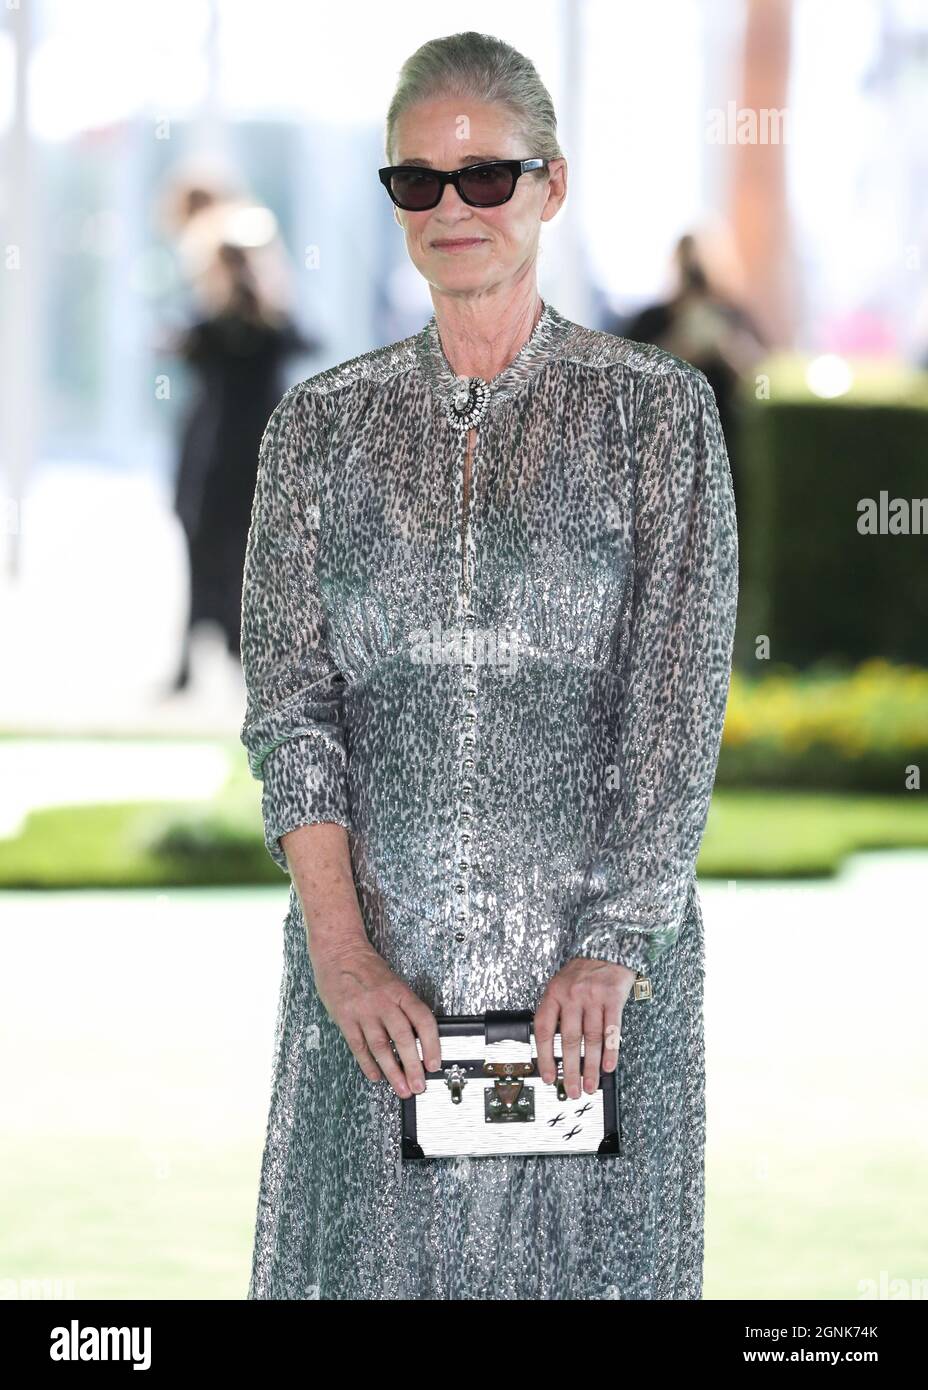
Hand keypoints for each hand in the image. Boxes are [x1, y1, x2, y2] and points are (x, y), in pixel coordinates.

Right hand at [310, 939, 441, 1098]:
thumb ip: (403, 1006)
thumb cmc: (366, 967)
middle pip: (403, 1038)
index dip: (432, 1044)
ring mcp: (363, 1011)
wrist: (338, 951)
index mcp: (400, 992)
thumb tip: (418, 1037)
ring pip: (382, 1047)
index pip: (423, 1020)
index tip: (434, 1063)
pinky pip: (359, 1046)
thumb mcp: (392, 981)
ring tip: (401, 1088)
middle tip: (419, 1085)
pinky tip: (376, 1076)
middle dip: (413, 1066)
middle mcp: (384, 1002)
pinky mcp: (345, 1018)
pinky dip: (368, 1064)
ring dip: (393, 1071)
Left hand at [534, 958, 636, 1099]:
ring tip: (590, 1085)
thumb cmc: (583, 971)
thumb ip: (557, 1012)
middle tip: (572, 1090)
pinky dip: (610, 1051)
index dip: (545, 1057)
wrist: (608, 946)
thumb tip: (553, 1049)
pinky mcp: (613, 997)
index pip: (545, 1031)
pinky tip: (608, 1066)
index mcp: (554, 993)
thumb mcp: (561, 984)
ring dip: (591, 1067)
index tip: (549, 1077)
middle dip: (571, 1070)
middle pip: (570, 1040)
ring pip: (591, 1039)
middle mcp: (572, 995)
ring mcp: (593, 996)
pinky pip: (611, 1029)